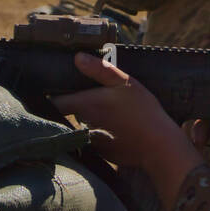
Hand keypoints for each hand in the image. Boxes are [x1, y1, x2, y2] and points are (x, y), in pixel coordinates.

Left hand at [51, 53, 180, 167]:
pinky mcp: (101, 153)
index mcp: (85, 105)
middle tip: (92, 97)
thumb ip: (100, 69)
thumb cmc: (142, 111)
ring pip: (82, 126)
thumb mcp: (125, 83)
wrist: (158, 146)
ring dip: (90, 120)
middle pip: (68, 114)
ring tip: (110, 114)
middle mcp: (82, 124)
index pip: (54, 102)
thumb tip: (77, 57)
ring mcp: (90, 141)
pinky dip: (102, 134)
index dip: (51, 95)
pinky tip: (118, 129)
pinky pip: (94, 140)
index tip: (55, 89)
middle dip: (75, 106)